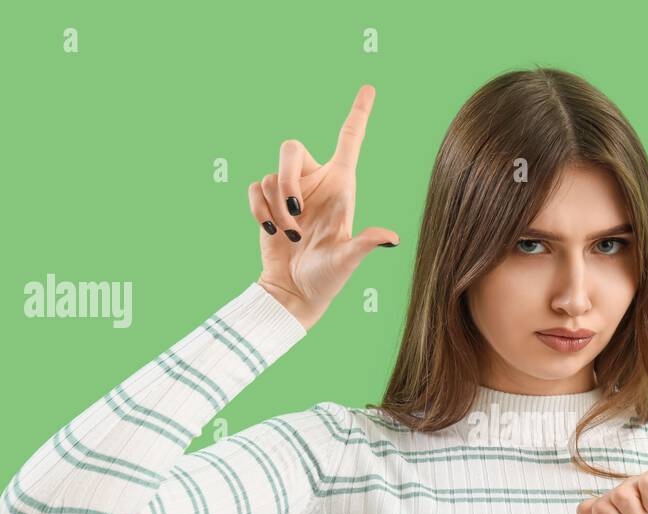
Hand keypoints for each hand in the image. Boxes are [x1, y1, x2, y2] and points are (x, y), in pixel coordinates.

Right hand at [248, 84, 399, 327]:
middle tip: (295, 213)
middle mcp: (315, 181)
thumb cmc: (327, 278)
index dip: (358, 112)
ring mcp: (290, 191)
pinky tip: (273, 232)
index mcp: (341, 185)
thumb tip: (392, 238)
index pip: (349, 139)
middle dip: (287, 178)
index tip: (369, 87)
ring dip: (276, 208)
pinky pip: (255, 188)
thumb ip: (365, 243)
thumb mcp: (347, 260)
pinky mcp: (268, 202)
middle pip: (291, 146)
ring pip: (271, 175)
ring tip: (291, 235)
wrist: (294, 292)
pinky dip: (260, 210)